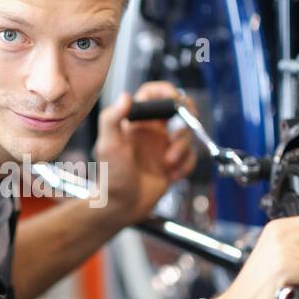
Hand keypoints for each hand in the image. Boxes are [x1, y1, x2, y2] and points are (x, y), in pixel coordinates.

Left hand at [93, 81, 198, 226]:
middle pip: (178, 109)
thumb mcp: (107, 146)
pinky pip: (190, 157)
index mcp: (135, 122)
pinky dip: (185, 166)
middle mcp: (151, 131)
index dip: (166, 91)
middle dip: (187, 115)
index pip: (152, 94)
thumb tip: (125, 96)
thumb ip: (112, 118)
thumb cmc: (110, 178)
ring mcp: (163, 147)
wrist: (120, 207)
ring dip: (182, 148)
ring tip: (168, 163)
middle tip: (187, 122)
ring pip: (187, 134)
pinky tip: (171, 176)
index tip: (175, 99)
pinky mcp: (173, 164)